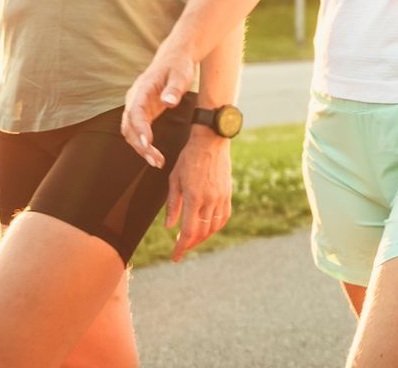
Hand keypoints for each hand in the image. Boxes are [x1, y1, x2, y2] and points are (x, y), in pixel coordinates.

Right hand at [122, 46, 197, 167]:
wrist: (175, 58)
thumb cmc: (179, 65)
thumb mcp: (181, 74)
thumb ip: (175, 88)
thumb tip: (168, 102)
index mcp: (142, 88)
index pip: (135, 110)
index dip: (139, 127)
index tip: (147, 142)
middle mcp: (134, 99)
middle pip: (129, 126)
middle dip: (140, 145)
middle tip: (156, 160)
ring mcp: (136, 106)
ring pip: (130, 132)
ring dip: (140, 148)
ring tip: (157, 162)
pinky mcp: (142, 112)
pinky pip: (138, 132)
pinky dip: (143, 144)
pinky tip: (155, 155)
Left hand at [165, 130, 232, 261]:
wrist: (211, 140)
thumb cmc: (189, 158)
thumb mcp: (174, 179)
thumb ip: (172, 204)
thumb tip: (169, 227)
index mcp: (194, 197)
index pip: (189, 232)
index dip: (181, 248)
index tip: (175, 257)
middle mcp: (210, 200)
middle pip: (202, 233)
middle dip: (190, 244)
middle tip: (180, 248)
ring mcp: (221, 196)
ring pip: (214, 227)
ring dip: (204, 237)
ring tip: (193, 239)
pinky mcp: (228, 192)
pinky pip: (224, 215)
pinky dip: (216, 226)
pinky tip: (209, 227)